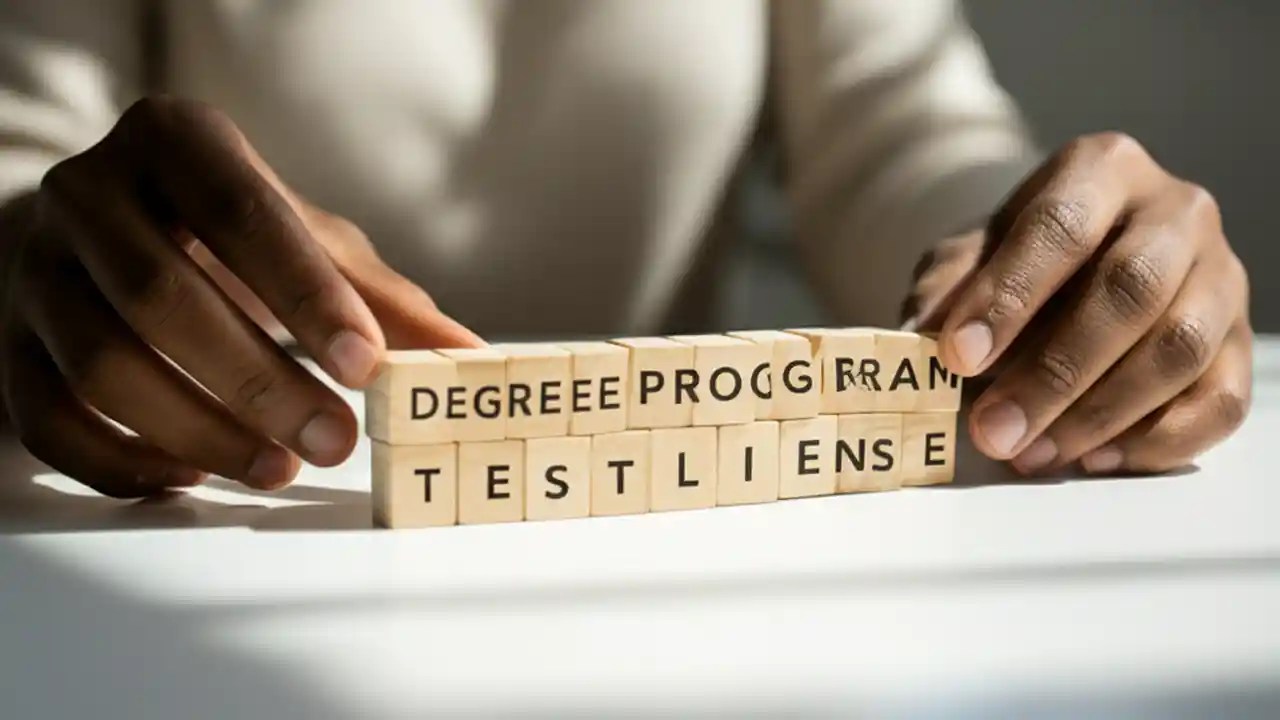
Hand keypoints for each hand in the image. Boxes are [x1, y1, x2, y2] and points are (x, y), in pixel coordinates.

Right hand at [0, 96, 481, 496]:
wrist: (114, 225)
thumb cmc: (232, 232)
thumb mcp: (309, 242)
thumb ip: (381, 297)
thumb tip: (468, 359)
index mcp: (174, 142)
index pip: (242, 217)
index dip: (306, 296)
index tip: (366, 364)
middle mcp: (89, 194)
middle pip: (165, 299)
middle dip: (260, 383)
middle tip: (337, 442)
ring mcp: (37, 271)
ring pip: (104, 367)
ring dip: (202, 433)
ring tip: (282, 465)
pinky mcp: (11, 345)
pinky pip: (51, 421)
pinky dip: (124, 462)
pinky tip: (193, 476)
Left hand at [904, 132, 1250, 475]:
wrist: (1076, 267)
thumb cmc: (1017, 262)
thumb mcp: (968, 259)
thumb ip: (945, 292)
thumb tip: (918, 344)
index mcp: (1103, 169)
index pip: (1062, 228)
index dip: (1009, 296)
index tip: (959, 357)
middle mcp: (1177, 212)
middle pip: (1131, 290)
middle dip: (1055, 372)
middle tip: (993, 430)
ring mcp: (1221, 276)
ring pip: (1179, 348)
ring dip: (1099, 414)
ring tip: (1030, 453)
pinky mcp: (1240, 342)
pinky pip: (1221, 400)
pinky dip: (1158, 441)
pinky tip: (1095, 460)